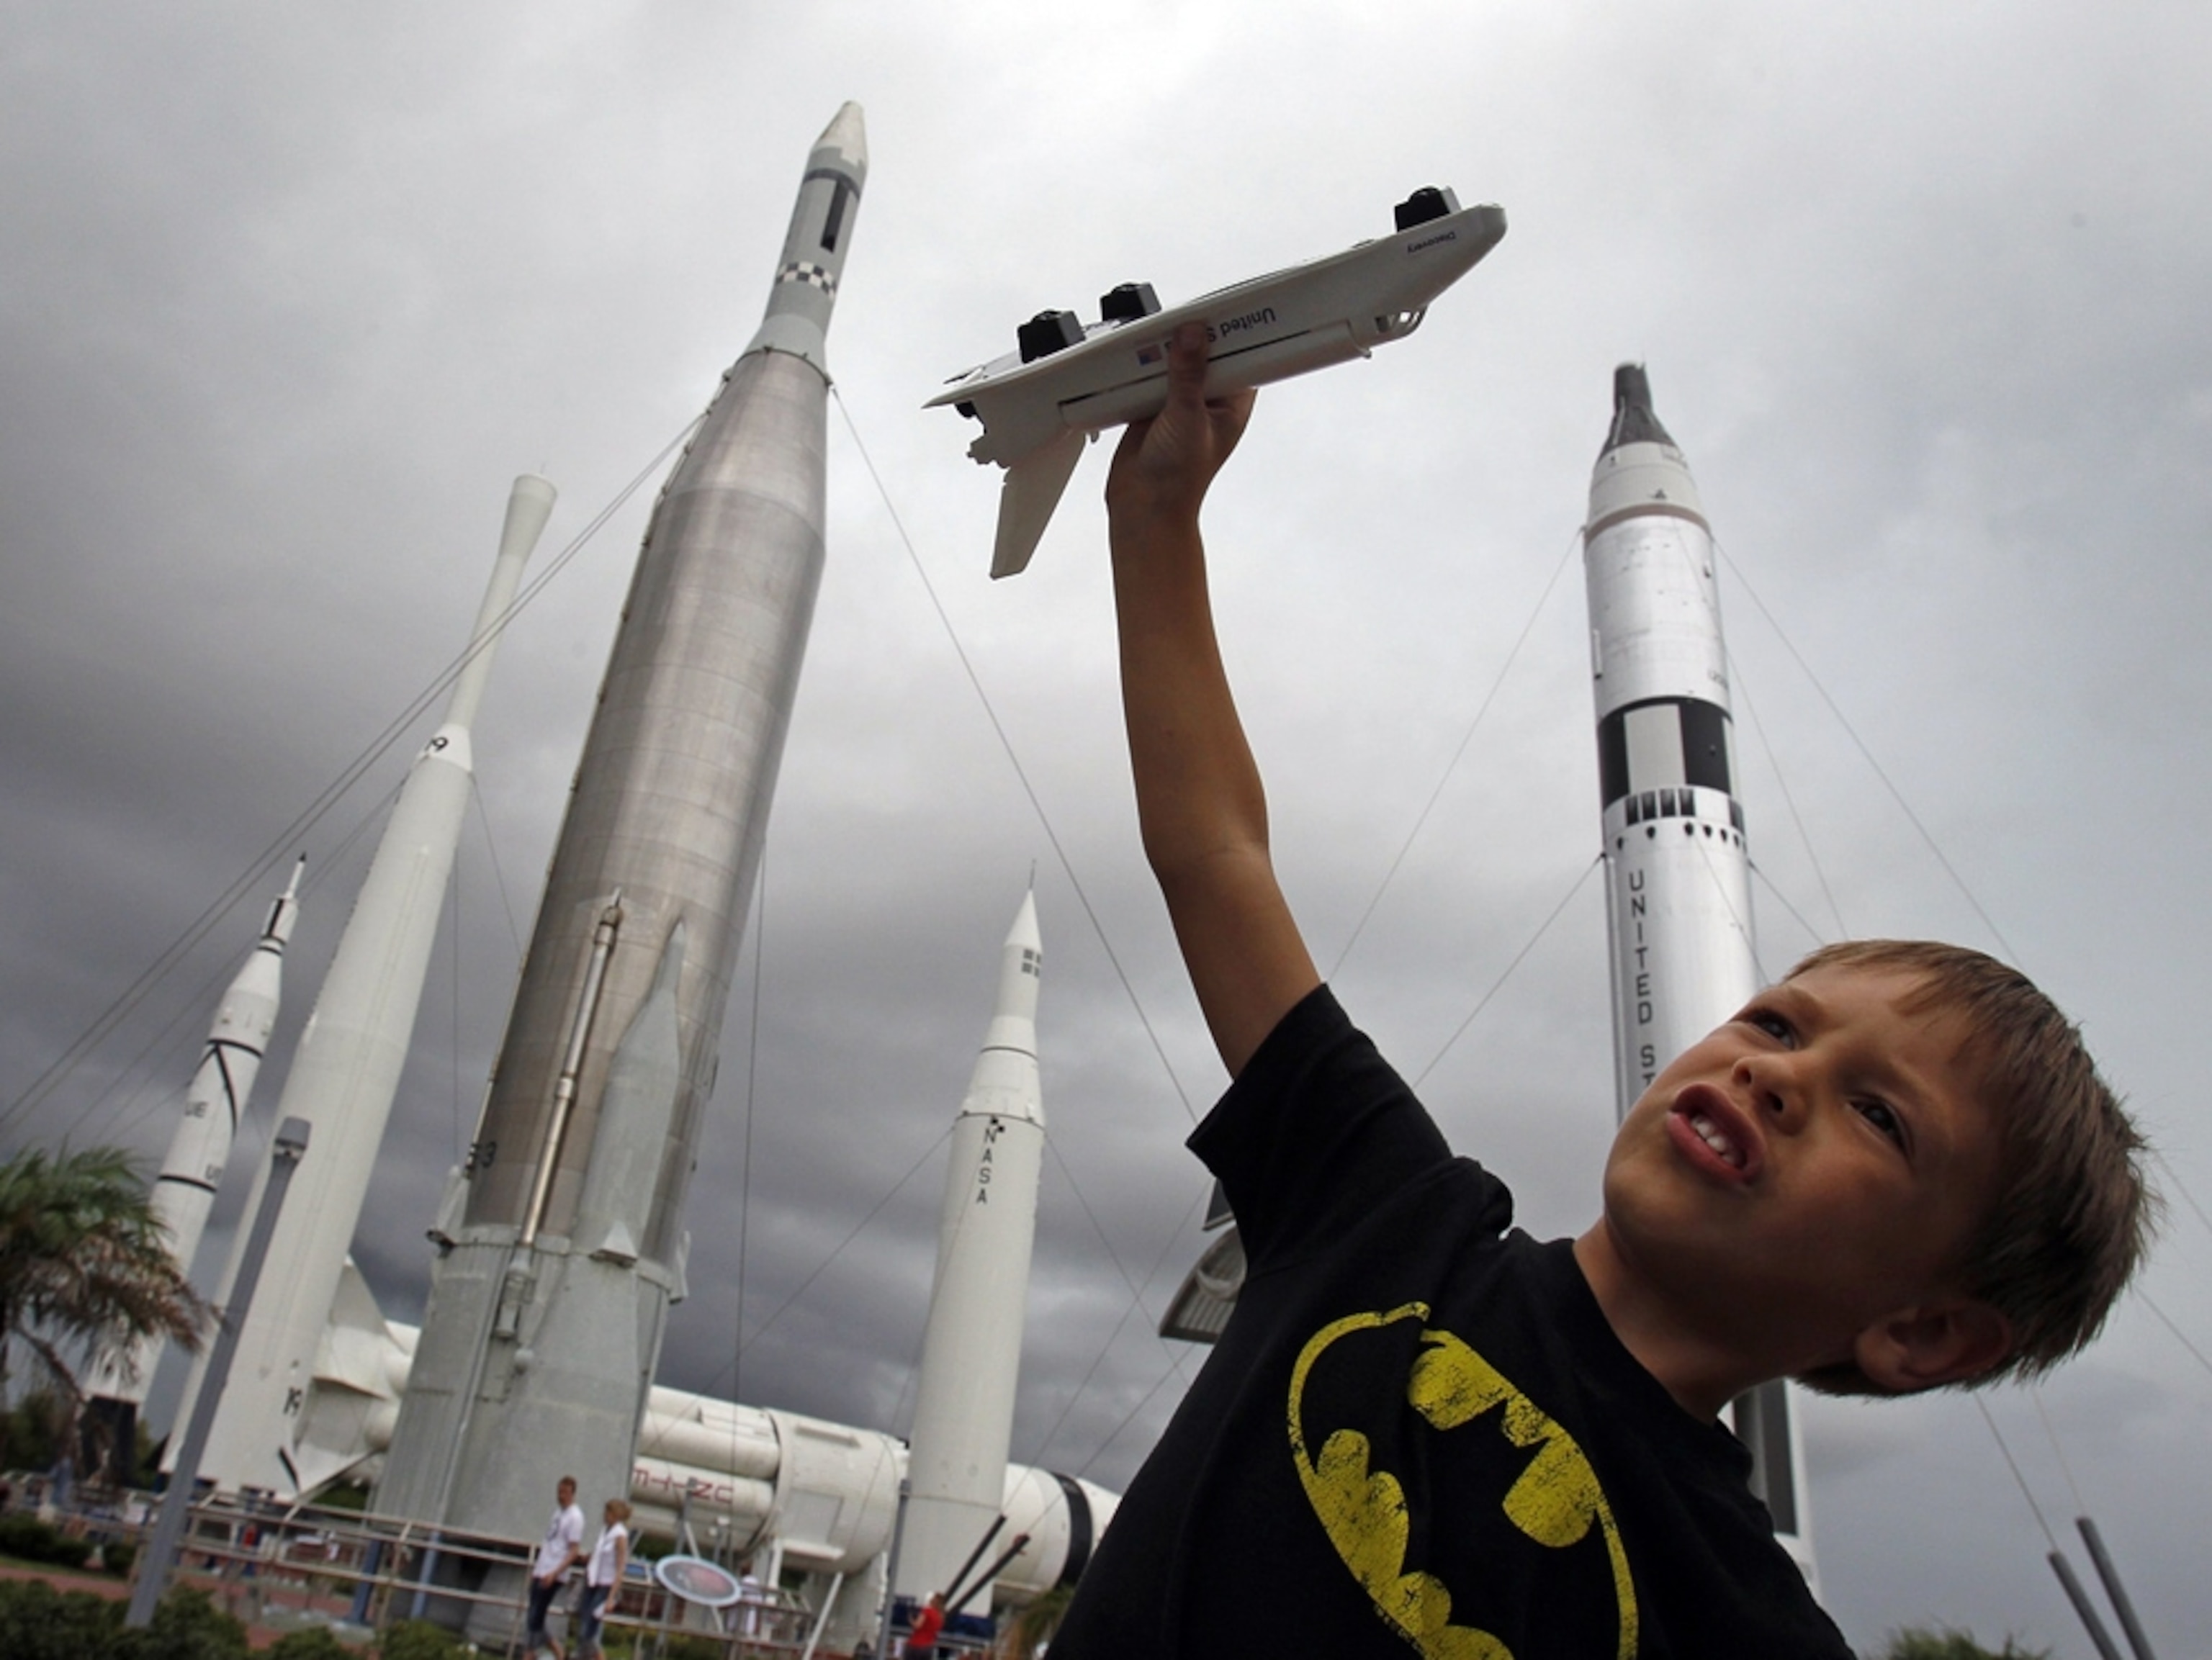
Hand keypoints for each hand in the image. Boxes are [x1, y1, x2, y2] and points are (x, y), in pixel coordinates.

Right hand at [1106, 322, 1255, 528]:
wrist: (1142, 504)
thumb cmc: (1180, 478)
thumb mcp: (1188, 418)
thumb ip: (1188, 373)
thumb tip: (1192, 335)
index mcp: (1232, 403)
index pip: (1241, 356)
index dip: (1233, 334)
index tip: (1221, 313)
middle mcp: (1209, 399)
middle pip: (1204, 352)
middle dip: (1190, 337)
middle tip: (1180, 323)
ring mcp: (1180, 400)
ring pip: (1174, 360)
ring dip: (1161, 352)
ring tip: (1155, 339)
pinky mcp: (1153, 403)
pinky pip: (1148, 373)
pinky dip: (1140, 366)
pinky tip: (1135, 359)